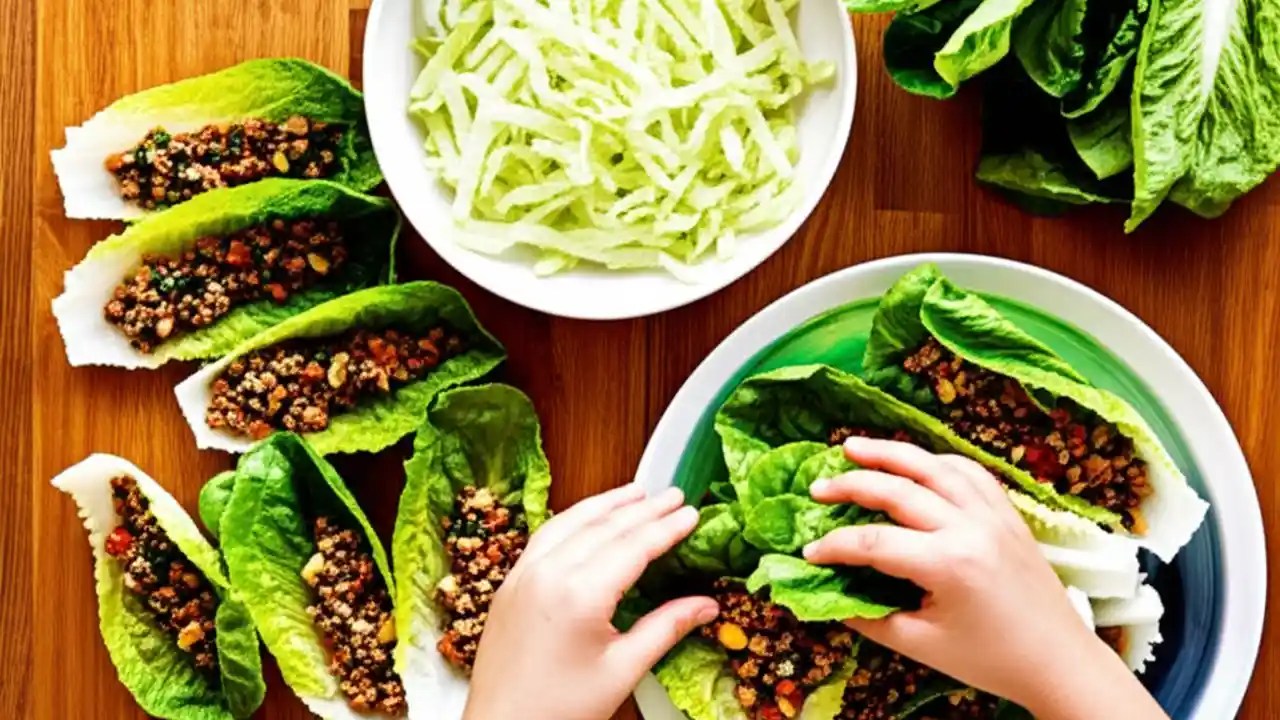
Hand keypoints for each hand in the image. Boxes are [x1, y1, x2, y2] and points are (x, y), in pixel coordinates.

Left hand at [464, 484, 718, 719]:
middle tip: (673, 495)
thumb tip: (707, 605)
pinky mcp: (509, 585)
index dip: (666, 528)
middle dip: (642, 509)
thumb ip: (665, 628)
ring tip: (635, 493)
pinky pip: (544, 536)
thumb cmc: (560, 711)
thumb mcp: (622, 671)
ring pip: (570, 523)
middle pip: (603, 527)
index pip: (633, 546)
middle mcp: (547, 573)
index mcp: (579, 594)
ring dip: (605, 504)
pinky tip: (587, 518)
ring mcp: (522, 575)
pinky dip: (572, 519)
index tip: (692, 513)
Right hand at [803, 438, 1166, 719]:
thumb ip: (869, 617)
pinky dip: (936, 461)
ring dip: (891, 453)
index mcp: (949, 564)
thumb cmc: (991, 660)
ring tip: (853, 446)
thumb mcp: (921, 644)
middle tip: (818, 488)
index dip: (835, 546)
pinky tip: (915, 462)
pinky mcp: (1009, 514)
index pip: (875, 542)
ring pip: (935, 466)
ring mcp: (994, 515)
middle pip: (899, 489)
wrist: (1059, 662)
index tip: (808, 553)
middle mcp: (971, 528)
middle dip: (852, 485)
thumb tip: (827, 596)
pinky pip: (969, 472)